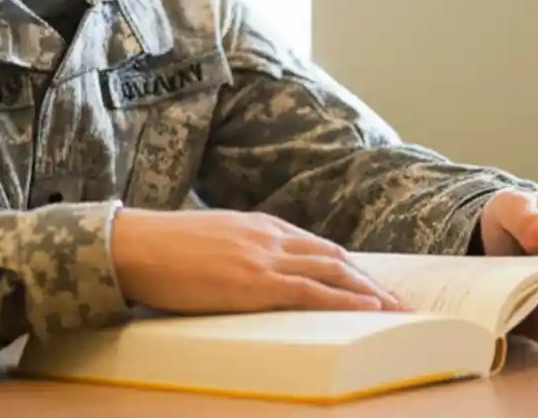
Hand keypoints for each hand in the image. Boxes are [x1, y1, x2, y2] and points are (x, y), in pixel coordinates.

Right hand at [111, 208, 403, 313]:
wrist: (136, 245)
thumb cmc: (162, 248)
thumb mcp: (211, 240)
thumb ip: (239, 250)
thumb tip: (247, 272)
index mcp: (261, 226)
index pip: (318, 246)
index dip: (349, 267)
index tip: (371, 284)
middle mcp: (271, 237)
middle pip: (335, 258)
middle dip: (371, 280)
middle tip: (401, 303)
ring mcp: (265, 258)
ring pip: (333, 272)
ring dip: (370, 292)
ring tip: (397, 311)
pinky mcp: (255, 282)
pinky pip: (311, 292)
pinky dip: (344, 300)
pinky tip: (368, 310)